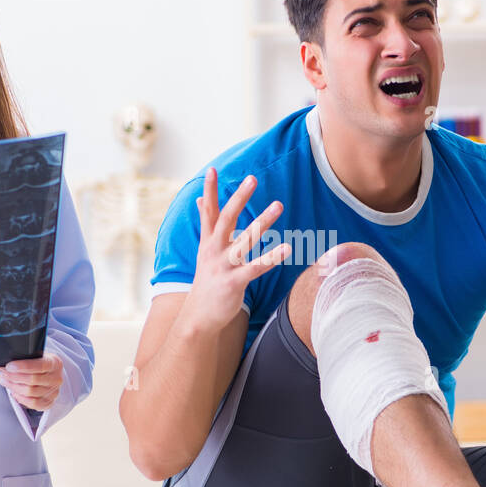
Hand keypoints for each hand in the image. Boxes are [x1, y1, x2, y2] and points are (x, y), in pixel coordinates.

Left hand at [0, 355, 63, 410]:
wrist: (49, 375)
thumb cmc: (39, 364)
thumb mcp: (37, 356)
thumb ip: (26, 359)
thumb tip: (8, 365)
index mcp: (55, 363)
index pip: (40, 366)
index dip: (23, 366)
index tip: (9, 366)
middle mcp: (56, 378)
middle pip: (33, 380)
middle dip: (13, 376)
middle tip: (0, 373)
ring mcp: (54, 392)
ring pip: (30, 392)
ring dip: (13, 387)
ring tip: (4, 381)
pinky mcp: (49, 402)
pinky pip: (33, 403)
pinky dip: (20, 398)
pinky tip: (13, 392)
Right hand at [183, 167, 290, 332]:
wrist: (199, 316)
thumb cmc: (207, 279)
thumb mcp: (204, 249)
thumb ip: (205, 223)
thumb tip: (198, 199)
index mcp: (208, 241)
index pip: (208, 211)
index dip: (210, 191)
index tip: (212, 170)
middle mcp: (214, 250)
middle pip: (226, 219)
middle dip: (238, 198)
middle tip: (252, 179)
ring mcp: (223, 266)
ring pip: (244, 240)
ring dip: (262, 222)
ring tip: (278, 204)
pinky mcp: (234, 283)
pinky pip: (256, 268)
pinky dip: (271, 257)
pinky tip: (287, 247)